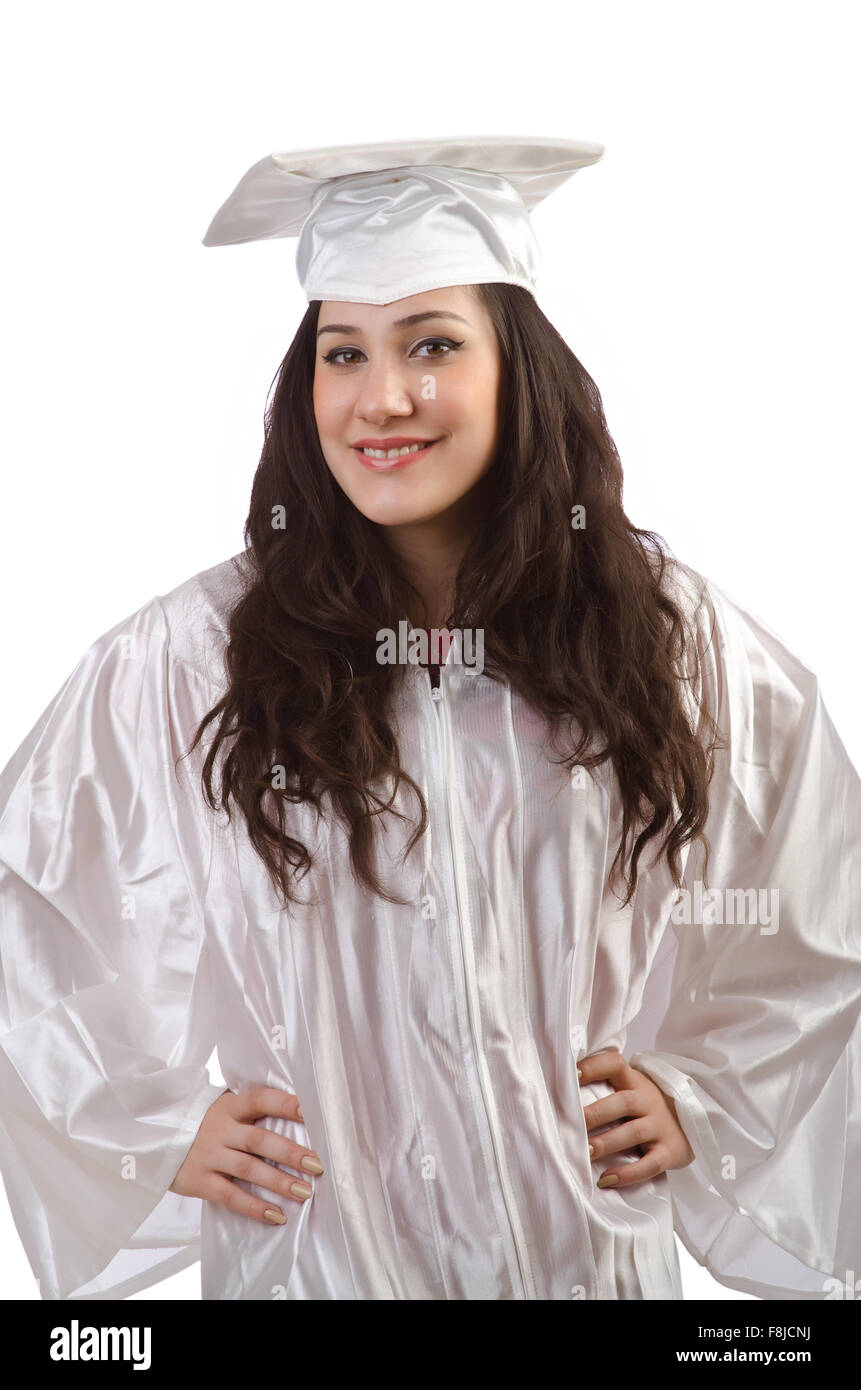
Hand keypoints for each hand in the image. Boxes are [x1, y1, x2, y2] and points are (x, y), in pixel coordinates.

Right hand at [169, 1085, 323, 1224]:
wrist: (150, 1135)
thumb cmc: (201, 1121)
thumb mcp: (221, 1107)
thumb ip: (250, 1112)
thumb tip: (297, 1115)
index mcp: (229, 1106)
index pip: (261, 1099)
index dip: (286, 1104)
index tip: (312, 1112)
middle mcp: (220, 1128)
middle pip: (260, 1140)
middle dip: (291, 1153)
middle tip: (317, 1165)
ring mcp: (208, 1155)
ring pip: (248, 1169)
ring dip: (279, 1182)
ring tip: (304, 1192)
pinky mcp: (198, 1180)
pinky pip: (230, 1195)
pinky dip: (254, 1207)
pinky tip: (276, 1215)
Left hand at [579, 1048, 693, 1189]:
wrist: (693, 1121)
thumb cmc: (646, 1106)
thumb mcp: (631, 1088)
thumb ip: (604, 1086)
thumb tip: (559, 1093)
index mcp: (634, 1081)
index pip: (614, 1064)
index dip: (593, 1067)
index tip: (570, 1075)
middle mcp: (647, 1100)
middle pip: (622, 1102)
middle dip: (595, 1114)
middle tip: (571, 1124)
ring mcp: (659, 1126)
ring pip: (633, 1132)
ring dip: (606, 1143)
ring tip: (585, 1153)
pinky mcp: (668, 1152)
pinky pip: (650, 1164)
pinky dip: (629, 1173)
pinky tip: (607, 1179)